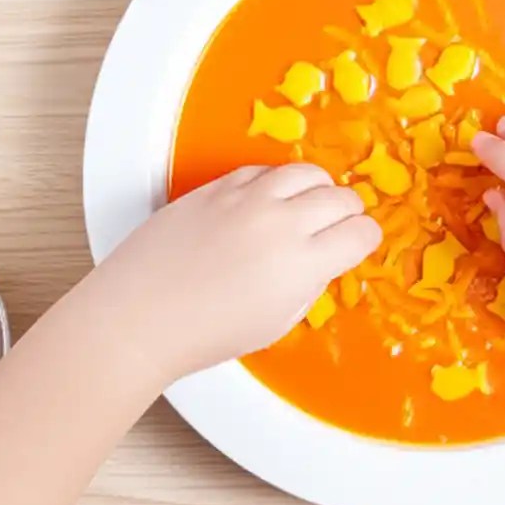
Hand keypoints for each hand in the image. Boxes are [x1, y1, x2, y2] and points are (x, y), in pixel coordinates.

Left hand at [85, 164, 380, 380]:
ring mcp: (247, 199)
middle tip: (339, 226)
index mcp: (302, 264)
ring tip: (310, 205)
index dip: (365, 240)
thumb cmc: (205, 334)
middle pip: (340, 198)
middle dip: (348, 213)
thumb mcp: (275, 323)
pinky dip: (278, 182)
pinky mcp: (217, 187)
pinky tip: (272, 199)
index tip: (358, 245)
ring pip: (307, 173)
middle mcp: (280, 223)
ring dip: (318, 189)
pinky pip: (264, 170)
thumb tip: (321, 260)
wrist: (140, 315)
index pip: (360, 233)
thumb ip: (308, 285)